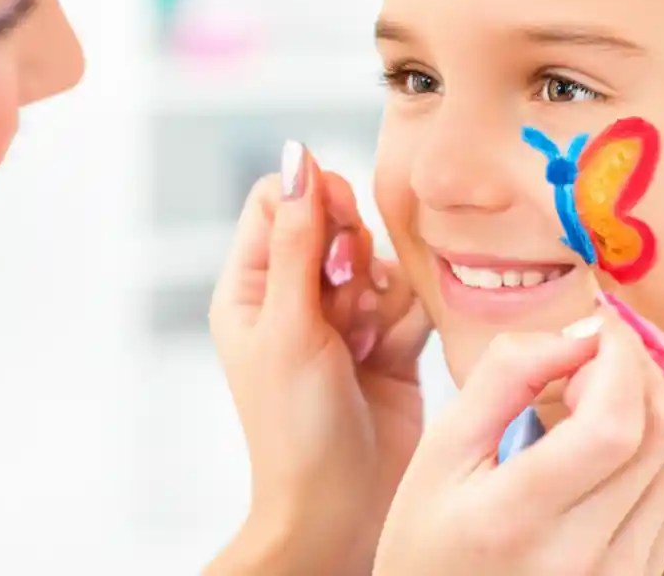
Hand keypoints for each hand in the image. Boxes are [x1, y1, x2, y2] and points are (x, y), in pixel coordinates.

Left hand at [206, 141, 430, 575]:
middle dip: (352, 259)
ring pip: (382, 259)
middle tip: (345, 306)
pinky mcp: (390, 340)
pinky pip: (412, 298)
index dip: (313, 203)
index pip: (280, 199)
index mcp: (252, 287)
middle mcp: (297, 295)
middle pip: (337, 222)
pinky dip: (406, 323)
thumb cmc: (296, 429)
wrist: (345, 508)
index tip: (334, 241)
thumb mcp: (289, 326)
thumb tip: (297, 155)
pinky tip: (387, 359)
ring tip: (363, 348)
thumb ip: (296, 239)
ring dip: (380, 299)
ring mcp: (346, 318)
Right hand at [373, 296, 663, 575]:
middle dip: (645, 364)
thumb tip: (580, 330)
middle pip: (662, 433)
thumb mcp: (437, 455)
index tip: (594, 324)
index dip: (619, 356)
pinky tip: (628, 414)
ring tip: (614, 370)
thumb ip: (503, 378)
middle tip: (601, 343)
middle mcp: (585, 557)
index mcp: (518, 521)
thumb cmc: (427, 545)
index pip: (612, 425)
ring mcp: (623, 575)